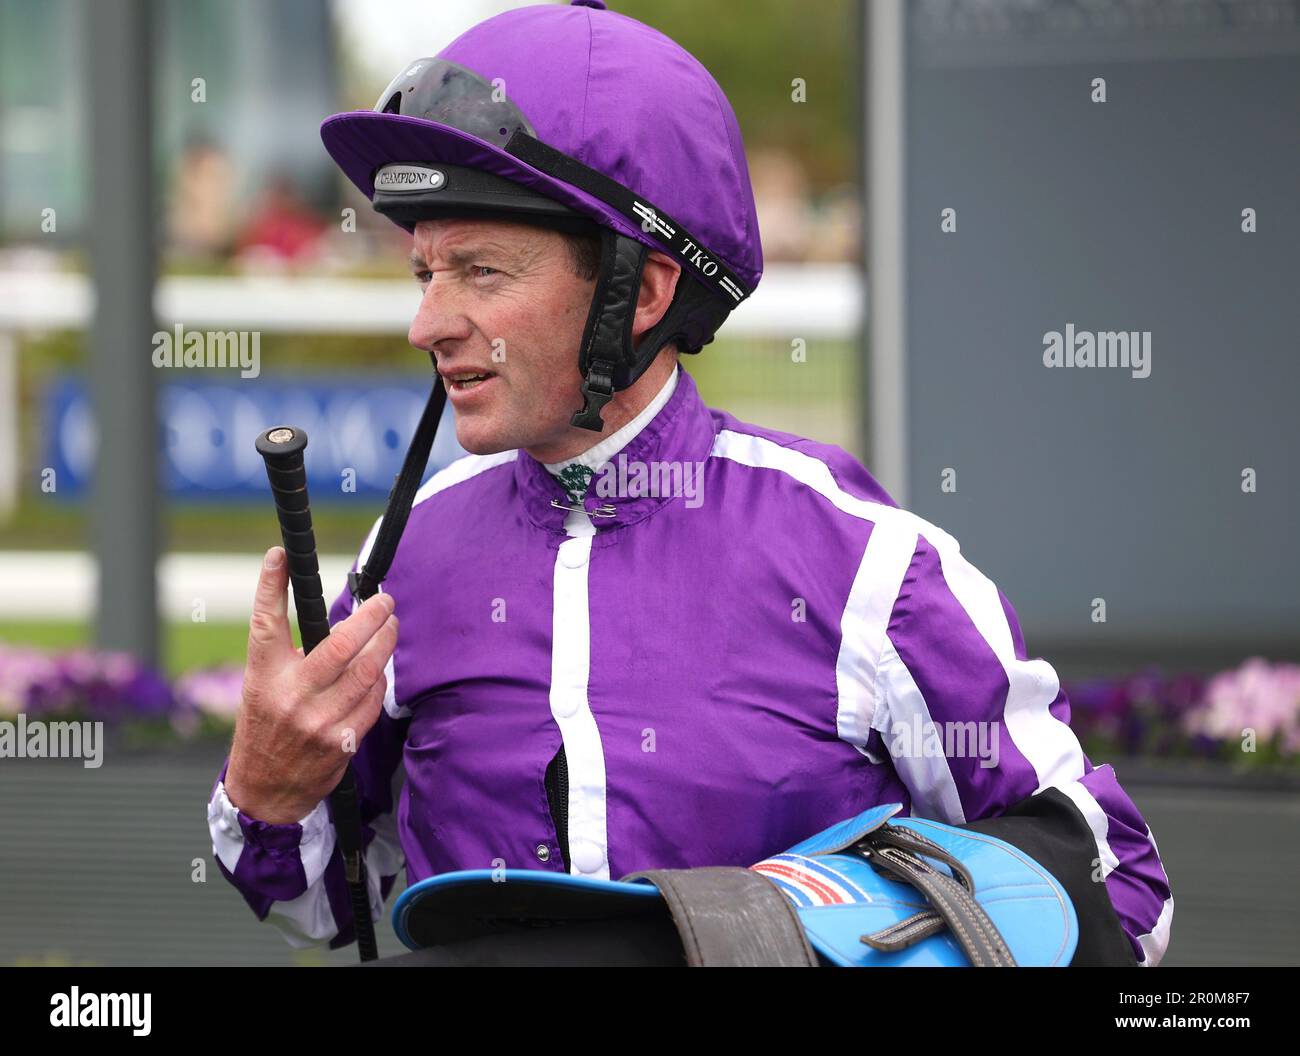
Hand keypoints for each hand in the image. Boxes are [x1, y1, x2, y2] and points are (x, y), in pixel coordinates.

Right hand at [224, 546, 397, 823]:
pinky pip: (373, 700)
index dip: (271, 586)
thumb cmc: (266, 726)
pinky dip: (379, 681)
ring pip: (366, 671)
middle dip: (370, 616)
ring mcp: (317, 720)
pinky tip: (379, 670)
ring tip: (390, 626)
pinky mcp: (341, 741)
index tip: (280, 555)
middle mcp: (289, 695)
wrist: (264, 789)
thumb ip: (287, 653)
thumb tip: (329, 614)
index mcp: (263, 675)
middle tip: (384, 601)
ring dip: (385, 643)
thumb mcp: (261, 685)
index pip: (266, 622)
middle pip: (340, 644)